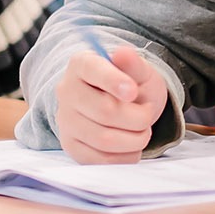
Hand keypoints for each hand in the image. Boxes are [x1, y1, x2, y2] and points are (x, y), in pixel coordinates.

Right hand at [54, 47, 168, 163]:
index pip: (93, 70)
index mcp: (81, 64)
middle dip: (138, 116)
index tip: (133, 91)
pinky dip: (125, 156)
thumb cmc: (132, 86)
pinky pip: (100, 160)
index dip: (114, 81)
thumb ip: (134, 64)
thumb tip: (123, 53)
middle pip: (105, 110)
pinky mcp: (72, 147)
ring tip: (143, 131)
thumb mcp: (140, 71)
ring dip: (135, 139)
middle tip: (148, 113)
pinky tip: (133, 146)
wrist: (123, 107)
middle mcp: (67, 92)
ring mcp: (66, 121)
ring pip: (104, 139)